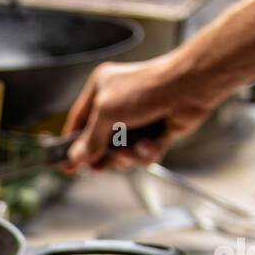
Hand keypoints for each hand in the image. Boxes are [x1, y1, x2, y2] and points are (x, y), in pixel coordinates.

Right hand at [61, 54, 223, 172]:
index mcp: (101, 90)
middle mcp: (118, 105)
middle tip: (101, 164)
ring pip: (121, 153)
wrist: (189, 88)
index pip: (78, 122)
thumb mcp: (107, 112)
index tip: (65, 166)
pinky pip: (143, 155)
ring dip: (127, 156)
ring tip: (133, 149)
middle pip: (99, 144)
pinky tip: (152, 143)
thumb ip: (89, 139)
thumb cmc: (148, 89)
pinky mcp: (155, 133)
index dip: (70, 145)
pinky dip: (146, 153)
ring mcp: (137, 120)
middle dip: (103, 156)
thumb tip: (76, 157)